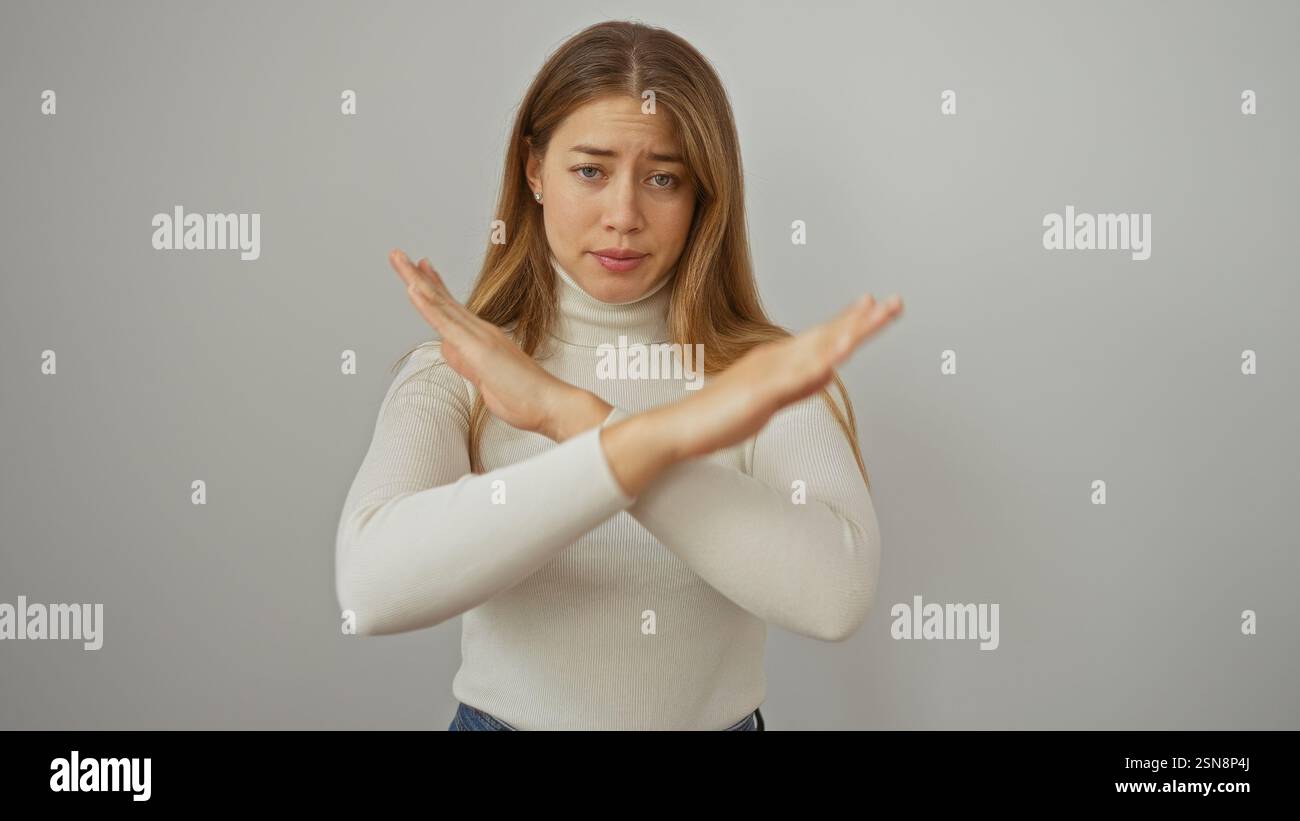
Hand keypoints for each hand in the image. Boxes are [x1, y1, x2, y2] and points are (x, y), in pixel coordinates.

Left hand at [388, 248, 582, 438]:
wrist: (549, 403)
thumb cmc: (523, 397)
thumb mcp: (485, 380)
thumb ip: (465, 363)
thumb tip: (448, 349)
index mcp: (482, 338)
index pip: (451, 309)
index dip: (434, 288)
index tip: (421, 271)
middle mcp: (480, 330)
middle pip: (442, 300)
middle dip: (418, 277)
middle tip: (398, 255)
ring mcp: (479, 337)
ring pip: (441, 304)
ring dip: (417, 281)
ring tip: (399, 259)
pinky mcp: (477, 348)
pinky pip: (446, 323)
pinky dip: (429, 305)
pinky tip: (414, 289)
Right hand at [669, 292, 902, 459]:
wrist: (680, 428)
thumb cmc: (720, 417)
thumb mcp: (770, 401)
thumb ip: (800, 387)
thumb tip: (829, 372)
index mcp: (778, 360)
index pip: (822, 337)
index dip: (850, 321)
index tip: (876, 306)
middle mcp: (776, 359)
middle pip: (827, 335)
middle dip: (862, 320)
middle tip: (895, 302)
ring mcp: (770, 373)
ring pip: (817, 349)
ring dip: (848, 331)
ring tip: (877, 316)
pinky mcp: (761, 392)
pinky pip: (797, 377)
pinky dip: (821, 363)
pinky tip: (841, 353)